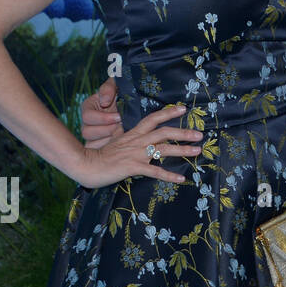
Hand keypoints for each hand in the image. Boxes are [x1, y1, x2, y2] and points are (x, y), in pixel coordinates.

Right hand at [74, 104, 198, 187]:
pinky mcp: (132, 167)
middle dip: (183, 132)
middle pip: (164, 132)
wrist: (85, 164)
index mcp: (133, 133)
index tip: (183, 108)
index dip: (168, 112)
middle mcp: (137, 141)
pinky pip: (154, 171)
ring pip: (163, 149)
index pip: (153, 118)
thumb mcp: (115, 140)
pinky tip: (181, 178)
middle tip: (200, 134)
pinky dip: (169, 175)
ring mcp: (136, 153)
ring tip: (198, 151)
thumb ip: (127, 135)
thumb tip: (136, 131)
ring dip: (182, 150)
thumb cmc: (99, 154)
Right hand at [80, 77, 122, 148]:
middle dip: (107, 130)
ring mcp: (93, 136)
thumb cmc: (122, 96)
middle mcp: (87, 123)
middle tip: (122, 127)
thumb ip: (109, 88)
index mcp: (88, 108)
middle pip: (87, 132)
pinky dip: (111, 150)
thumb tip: (104, 101)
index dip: (103, 118)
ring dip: (109, 141)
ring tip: (123, 136)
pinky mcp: (100, 146)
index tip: (119, 117)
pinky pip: (99, 153)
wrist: (134, 107)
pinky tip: (123, 145)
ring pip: (93, 144)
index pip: (87, 116)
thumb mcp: (116, 87)